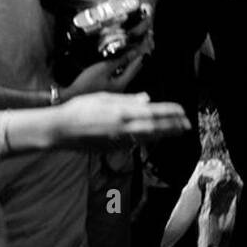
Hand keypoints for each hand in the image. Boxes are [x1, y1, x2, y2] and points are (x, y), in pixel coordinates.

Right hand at [45, 92, 189, 148]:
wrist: (60, 130)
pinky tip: (153, 138)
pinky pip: (134, 144)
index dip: (170, 112)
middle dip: (172, 126)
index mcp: (122, 112)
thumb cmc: (80, 108)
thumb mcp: (104, 97)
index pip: (152, 112)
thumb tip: (147, 99)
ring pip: (146, 138)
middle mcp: (123, 128)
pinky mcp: (111, 149)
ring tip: (175, 131)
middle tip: (187, 125)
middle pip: (154, 128)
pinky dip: (147, 140)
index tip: (183, 111)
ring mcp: (117, 141)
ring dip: (163, 135)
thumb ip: (127, 99)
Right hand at [61, 50, 147, 98]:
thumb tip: (132, 54)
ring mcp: (113, 93)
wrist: (69, 98)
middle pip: (131, 73)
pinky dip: (119, 72)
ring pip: (124, 77)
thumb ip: (119, 61)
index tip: (144, 47)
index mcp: (121, 84)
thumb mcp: (103, 68)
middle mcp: (120, 90)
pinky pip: (117, 80)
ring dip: (127, 66)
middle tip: (140, 51)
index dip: (139, 56)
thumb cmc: (85, 85)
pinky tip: (116, 68)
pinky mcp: (106, 94)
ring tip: (130, 57)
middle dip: (135, 61)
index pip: (135, 68)